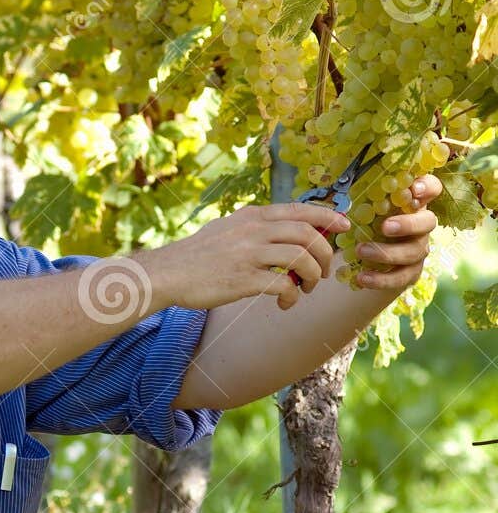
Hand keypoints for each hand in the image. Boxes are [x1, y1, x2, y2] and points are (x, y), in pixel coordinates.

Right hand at [146, 200, 349, 312]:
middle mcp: (254, 231)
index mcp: (252, 216)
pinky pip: (283, 285)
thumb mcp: (227, 227)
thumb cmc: (197, 255)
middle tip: (324, 272)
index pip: (300, 210)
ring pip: (301, 259)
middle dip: (325, 254)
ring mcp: (249, 254)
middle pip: (307, 234)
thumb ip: (254, 225)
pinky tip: (285, 302)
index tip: (345, 226)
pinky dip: (292, 296)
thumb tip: (282, 226)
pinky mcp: (244, 280)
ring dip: (313, 277)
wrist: (168, 273)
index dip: (328, 216)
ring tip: (306, 289)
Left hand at [348, 174, 441, 290]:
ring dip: (387, 253)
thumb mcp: (366, 208)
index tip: (414, 189)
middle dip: (408, 224)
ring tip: (360, 251)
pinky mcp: (411, 272)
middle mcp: (421, 225)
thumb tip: (346, 197)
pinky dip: (381, 279)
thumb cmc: (369, 224)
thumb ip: (365, 200)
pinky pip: (401, 277)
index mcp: (413, 204)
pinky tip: (362, 277)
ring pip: (414, 252)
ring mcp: (419, 249)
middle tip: (385, 227)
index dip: (427, 187)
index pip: (432, 188)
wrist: (367, 257)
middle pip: (428, 222)